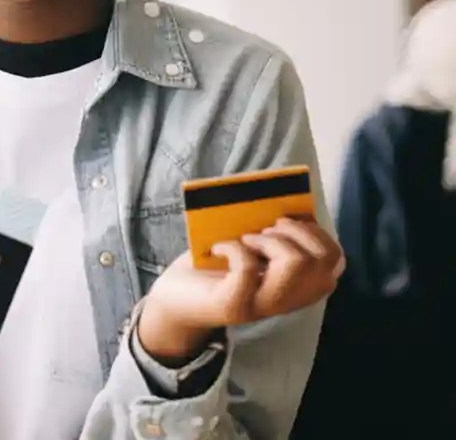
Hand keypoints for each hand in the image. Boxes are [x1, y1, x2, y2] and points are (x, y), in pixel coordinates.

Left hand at [139, 217, 344, 363]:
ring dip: (269, 240)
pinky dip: (233, 247)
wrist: (173, 299)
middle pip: (323, 259)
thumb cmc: (213, 265)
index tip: (285, 222)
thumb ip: (270, 233)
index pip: (335, 259)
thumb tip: (283, 202)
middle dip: (296, 232)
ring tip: (246, 238)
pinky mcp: (235, 306)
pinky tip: (219, 247)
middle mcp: (288, 300)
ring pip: (295, 263)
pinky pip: (248, 269)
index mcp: (298, 285)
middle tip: (264, 229)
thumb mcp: (248, 246)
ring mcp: (263, 306)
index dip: (316, 232)